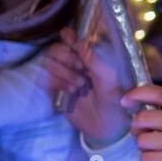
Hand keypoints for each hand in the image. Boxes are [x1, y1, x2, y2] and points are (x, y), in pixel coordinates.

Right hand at [39, 28, 127, 144]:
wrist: (106, 124)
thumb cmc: (113, 98)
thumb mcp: (109, 77)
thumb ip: (94, 59)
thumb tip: (80, 40)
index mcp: (88, 57)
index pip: (71, 39)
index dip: (67, 36)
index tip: (68, 38)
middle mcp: (73, 64)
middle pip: (56, 49)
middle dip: (67, 57)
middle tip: (80, 68)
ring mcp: (62, 77)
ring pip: (50, 63)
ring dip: (66, 73)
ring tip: (81, 85)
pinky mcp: (55, 90)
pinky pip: (48, 80)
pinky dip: (60, 85)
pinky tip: (73, 92)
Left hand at [122, 83, 161, 160]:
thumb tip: (137, 105)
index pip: (159, 93)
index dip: (137, 94)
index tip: (125, 101)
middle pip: (143, 118)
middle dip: (137, 129)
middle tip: (144, 135)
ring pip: (142, 140)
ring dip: (144, 147)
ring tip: (159, 151)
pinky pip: (146, 158)